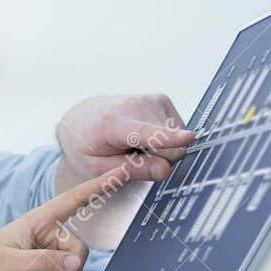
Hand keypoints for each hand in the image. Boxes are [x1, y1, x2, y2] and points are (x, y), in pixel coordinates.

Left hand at [0, 166, 131, 270]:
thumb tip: (76, 264)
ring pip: (75, 270)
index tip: (122, 171)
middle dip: (66, 270)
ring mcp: (50, 256)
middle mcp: (48, 236)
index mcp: (39, 220)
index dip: (98, 186)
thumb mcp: (10, 262)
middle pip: (79, 250)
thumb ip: (45, 261)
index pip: (74, 199)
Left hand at [56, 93, 193, 183]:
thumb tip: (164, 170)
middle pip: (169, 146)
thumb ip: (131, 169)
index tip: (188, 138)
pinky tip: (143, 136)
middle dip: (158, 159)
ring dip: (159, 148)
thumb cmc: (86, 145)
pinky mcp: (162, 100)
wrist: (82, 118)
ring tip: (134, 144)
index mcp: (113, 123)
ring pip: (176, 139)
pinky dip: (163, 138)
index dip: (169, 138)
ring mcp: (151, 100)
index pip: (146, 133)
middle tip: (133, 156)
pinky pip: (176, 130)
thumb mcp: (97, 167)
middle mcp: (135, 106)